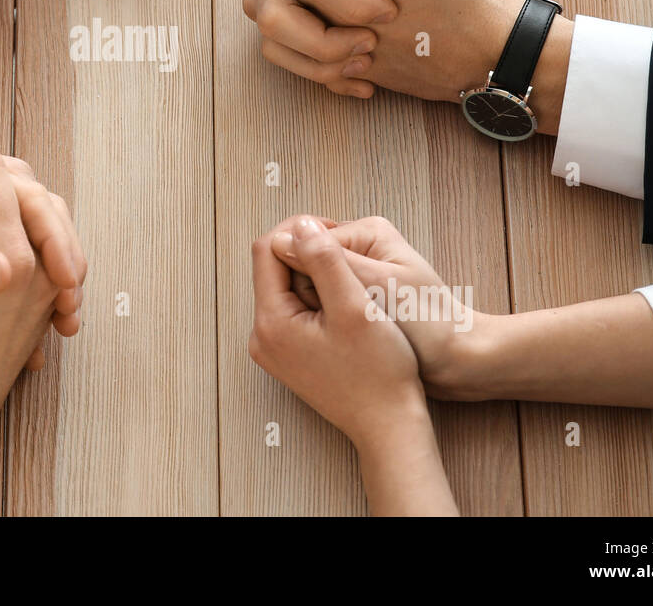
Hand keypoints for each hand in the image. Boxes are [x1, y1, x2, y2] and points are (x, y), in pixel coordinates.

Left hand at [252, 214, 458, 515]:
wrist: (390, 426)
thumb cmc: (378, 372)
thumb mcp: (355, 306)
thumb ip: (324, 260)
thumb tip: (300, 224)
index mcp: (270, 321)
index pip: (268, 250)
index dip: (300, 232)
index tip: (336, 232)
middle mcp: (262, 336)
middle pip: (275, 269)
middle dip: (309, 254)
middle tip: (349, 258)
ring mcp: (275, 349)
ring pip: (287, 289)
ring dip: (316, 276)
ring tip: (353, 283)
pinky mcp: (291, 357)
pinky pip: (296, 312)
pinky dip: (319, 299)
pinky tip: (349, 306)